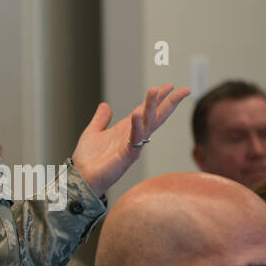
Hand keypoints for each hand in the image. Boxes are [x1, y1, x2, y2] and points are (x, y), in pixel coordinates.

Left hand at [71, 84, 189, 195]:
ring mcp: (132, 146)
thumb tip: (104, 105)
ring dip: (152, 107)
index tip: (168, 86)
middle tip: (184, 90)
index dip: (157, 99)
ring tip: (156, 90)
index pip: (147, 111)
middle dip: (170, 103)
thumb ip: (101, 119)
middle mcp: (133, 137)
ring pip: (147, 124)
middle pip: (156, 117)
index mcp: (126, 130)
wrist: (82, 178)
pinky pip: (134, 138)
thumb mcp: (93, 132)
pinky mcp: (127, 156)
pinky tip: (137, 113)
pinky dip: (136, 126)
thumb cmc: (88, 160)